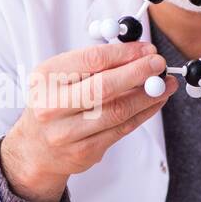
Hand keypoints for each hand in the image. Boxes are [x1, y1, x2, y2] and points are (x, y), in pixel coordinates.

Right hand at [0, 41, 174, 201]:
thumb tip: (139, 54)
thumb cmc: (54, 104)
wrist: (35, 148)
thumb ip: (95, 64)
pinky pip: (121, 130)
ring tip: (165, 85)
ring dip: (147, 96)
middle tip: (159, 64)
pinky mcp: (84, 152)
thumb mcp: (60, 76)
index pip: (91, 60)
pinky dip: (142, 114)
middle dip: (138, 73)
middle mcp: (52, 106)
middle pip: (104, 87)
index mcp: (46, 78)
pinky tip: (154, 103)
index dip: (125, 54)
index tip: (147, 49)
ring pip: (117, 112)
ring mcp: (67, 133)